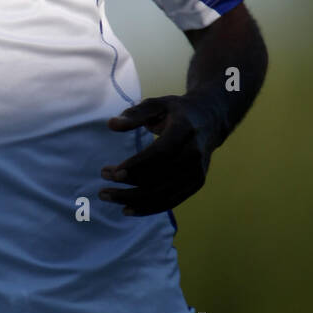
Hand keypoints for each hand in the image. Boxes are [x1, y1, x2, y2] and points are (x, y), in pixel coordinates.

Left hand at [99, 95, 216, 216]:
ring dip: (132, 200)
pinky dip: (148, 208)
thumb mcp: (157, 104)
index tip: (113, 173)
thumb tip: (112, 125)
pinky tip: (127, 209)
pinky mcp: (196, 183)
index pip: (161, 153)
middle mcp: (194, 154)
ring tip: (107, 196)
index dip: (137, 166)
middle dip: (128, 186)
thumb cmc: (175, 112)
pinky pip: (171, 201)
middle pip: (159, 178)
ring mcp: (197, 171)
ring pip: (163, 194)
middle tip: (102, 187)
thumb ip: (134, 114)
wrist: (209, 120)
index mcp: (184, 131)